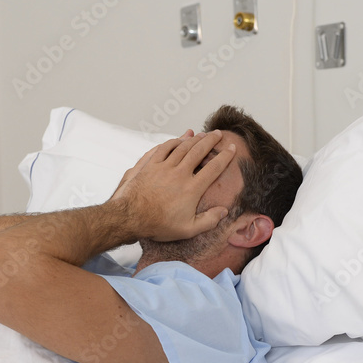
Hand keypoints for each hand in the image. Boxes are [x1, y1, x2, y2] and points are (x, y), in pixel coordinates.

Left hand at [109, 130, 235, 241]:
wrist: (130, 217)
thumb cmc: (158, 224)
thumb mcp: (188, 229)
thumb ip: (209, 220)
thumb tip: (223, 211)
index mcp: (192, 188)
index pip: (214, 167)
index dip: (225, 156)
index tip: (231, 148)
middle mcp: (180, 173)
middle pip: (199, 151)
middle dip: (210, 141)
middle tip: (217, 134)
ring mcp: (164, 167)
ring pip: (182, 147)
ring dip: (193, 139)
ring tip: (201, 134)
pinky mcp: (150, 165)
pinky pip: (164, 148)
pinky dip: (173, 141)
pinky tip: (178, 139)